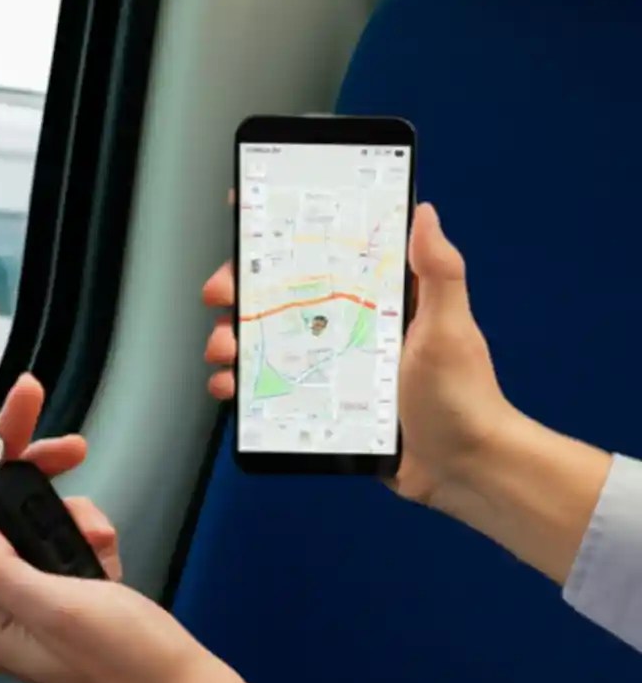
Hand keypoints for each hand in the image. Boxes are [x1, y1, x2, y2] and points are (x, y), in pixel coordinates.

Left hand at [0, 374, 254, 682]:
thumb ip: (0, 565)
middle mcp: (14, 612)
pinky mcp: (82, 597)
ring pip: (38, 526)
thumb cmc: (134, 672)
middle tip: (55, 434)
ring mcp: (49, 602)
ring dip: (68, 512)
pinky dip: (90, 535)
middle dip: (25, 472)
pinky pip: (71, 545)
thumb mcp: (57, 608)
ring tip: (93, 531)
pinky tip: (106, 548)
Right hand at [202, 201, 519, 514]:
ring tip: (223, 351)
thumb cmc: (463, 396)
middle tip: (219, 295)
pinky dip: (242, 387)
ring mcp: (330, 368)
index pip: (324, 258)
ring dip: (233, 341)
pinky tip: (229, 388)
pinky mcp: (320, 405)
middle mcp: (349, 329)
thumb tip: (424, 212)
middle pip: (281, 299)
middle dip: (240, 293)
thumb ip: (438, 273)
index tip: (245, 231)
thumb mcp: (448, 329)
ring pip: (267, 344)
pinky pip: (271, 389)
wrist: (463, 470)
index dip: (281, 244)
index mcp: (377, 300)